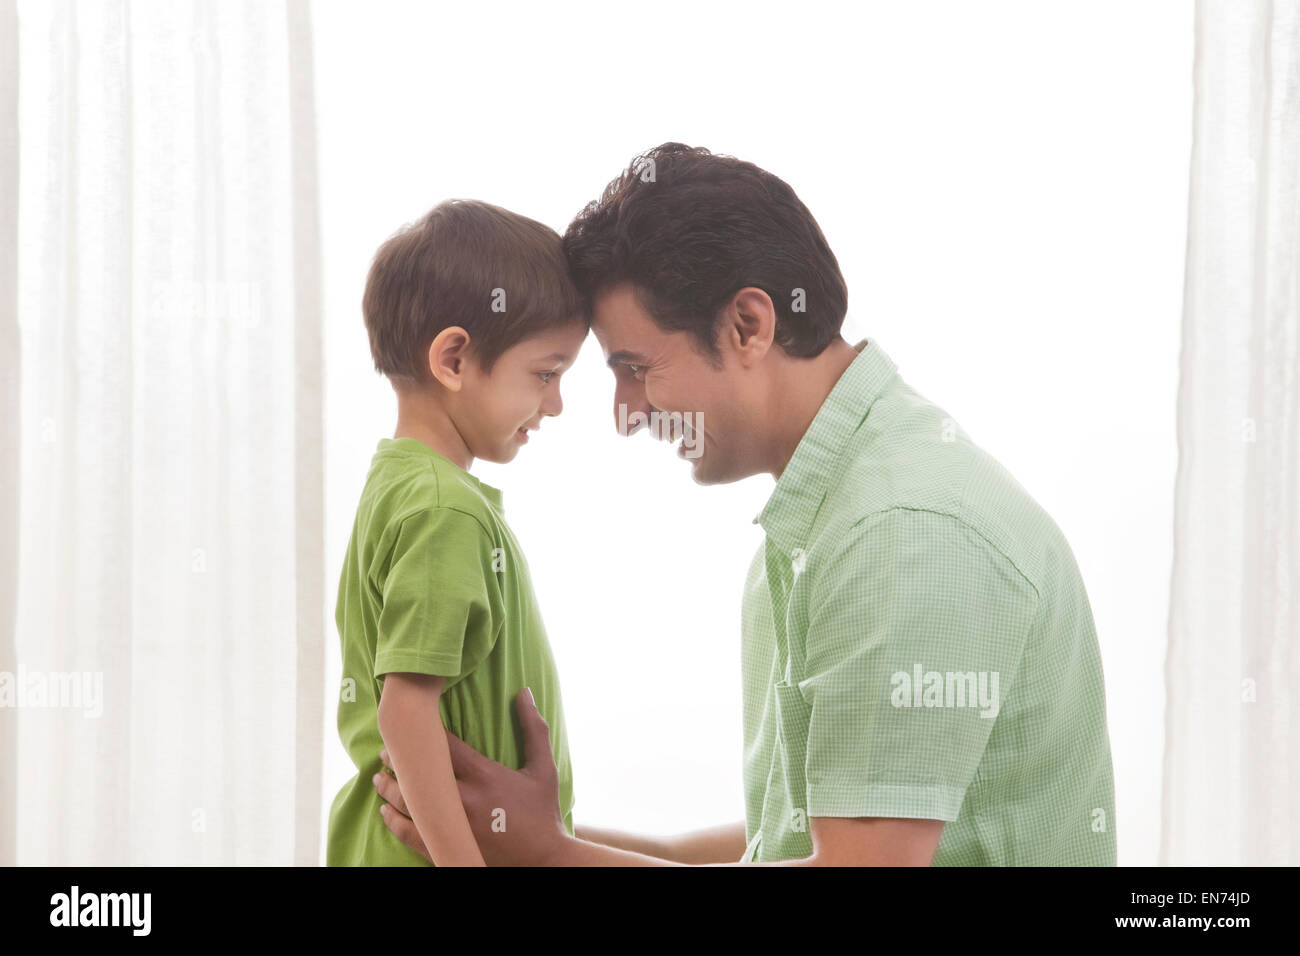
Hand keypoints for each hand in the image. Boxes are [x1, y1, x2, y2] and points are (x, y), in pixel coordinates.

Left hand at [375, 687, 568, 865]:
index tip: (411, 724)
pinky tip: (386, 812)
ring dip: (389, 789)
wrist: (544, 859)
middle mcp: (463, 799)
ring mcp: (453, 826)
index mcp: (484, 775)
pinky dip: (394, 822)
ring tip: (379, 777)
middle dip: (398, 761)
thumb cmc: (544, 812)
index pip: (443, 746)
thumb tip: (524, 691)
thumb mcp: (544, 768)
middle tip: (385, 751)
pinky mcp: (447, 847)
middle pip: (418, 775)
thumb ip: (533, 729)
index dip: (424, 733)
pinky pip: (411, 834)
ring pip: (409, 805)